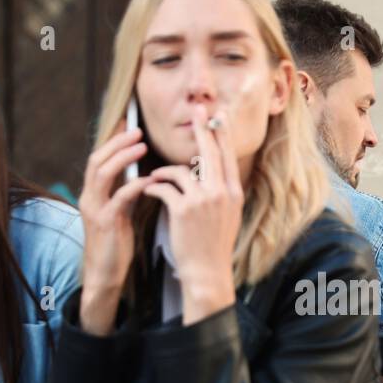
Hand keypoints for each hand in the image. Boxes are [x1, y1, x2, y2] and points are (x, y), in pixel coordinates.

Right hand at [77, 120, 155, 333]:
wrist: (105, 274)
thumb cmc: (117, 244)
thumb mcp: (121, 212)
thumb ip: (127, 193)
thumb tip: (144, 174)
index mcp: (92, 193)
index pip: (98, 158)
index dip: (112, 140)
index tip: (128, 123)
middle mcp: (89, 197)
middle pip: (97, 159)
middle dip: (116, 142)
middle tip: (137, 130)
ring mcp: (95, 209)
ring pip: (102, 173)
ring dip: (122, 157)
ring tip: (141, 146)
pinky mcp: (105, 223)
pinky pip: (118, 198)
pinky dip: (133, 186)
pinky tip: (149, 180)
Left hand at [142, 103, 242, 323]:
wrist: (207, 272)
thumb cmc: (213, 246)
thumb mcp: (227, 216)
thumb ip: (221, 193)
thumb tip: (209, 172)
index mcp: (233, 193)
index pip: (228, 156)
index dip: (222, 134)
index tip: (217, 116)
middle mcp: (221, 192)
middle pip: (211, 151)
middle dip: (202, 128)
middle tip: (196, 109)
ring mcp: (203, 200)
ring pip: (182, 169)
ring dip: (165, 171)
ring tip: (155, 176)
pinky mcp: (184, 209)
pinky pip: (165, 187)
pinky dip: (155, 187)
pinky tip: (149, 190)